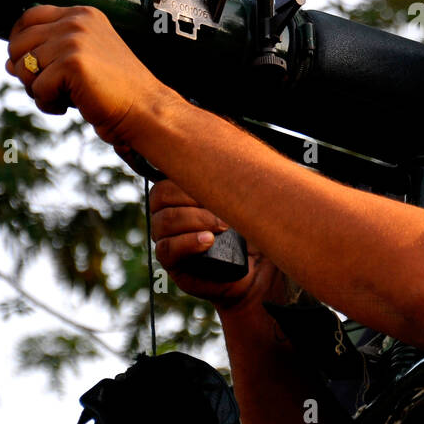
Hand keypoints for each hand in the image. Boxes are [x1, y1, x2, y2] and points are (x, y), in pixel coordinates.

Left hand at [4, 5, 174, 147]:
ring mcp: (74, 39)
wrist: (144, 109)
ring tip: (62, 98)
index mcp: (82, 14)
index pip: (29, 17)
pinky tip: (69, 107)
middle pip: (18, 42)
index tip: (31, 66)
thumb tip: (8, 64)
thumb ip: (47, 56)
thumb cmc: (114, 90)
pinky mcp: (72, 63)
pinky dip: (49, 103)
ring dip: (36, 90)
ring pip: (23, 66)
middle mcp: (77, 21)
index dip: (19, 42)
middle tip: (50, 88)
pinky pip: (38, 87)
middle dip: (25, 71)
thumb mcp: (80, 63)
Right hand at [149, 178, 286, 313]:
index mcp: (184, 194)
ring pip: (162, 222)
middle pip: (160, 196)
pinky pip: (166, 250)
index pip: (168, 175)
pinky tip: (208, 241)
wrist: (263, 272)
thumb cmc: (256, 230)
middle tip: (222, 208)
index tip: (215, 181)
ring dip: (194, 220)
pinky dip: (187, 243)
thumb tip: (232, 152)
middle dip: (191, 197)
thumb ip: (235, 179)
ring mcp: (170, 238)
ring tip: (223, 227)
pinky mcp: (175, 264)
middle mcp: (172, 214)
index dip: (185, 175)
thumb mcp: (248, 199)